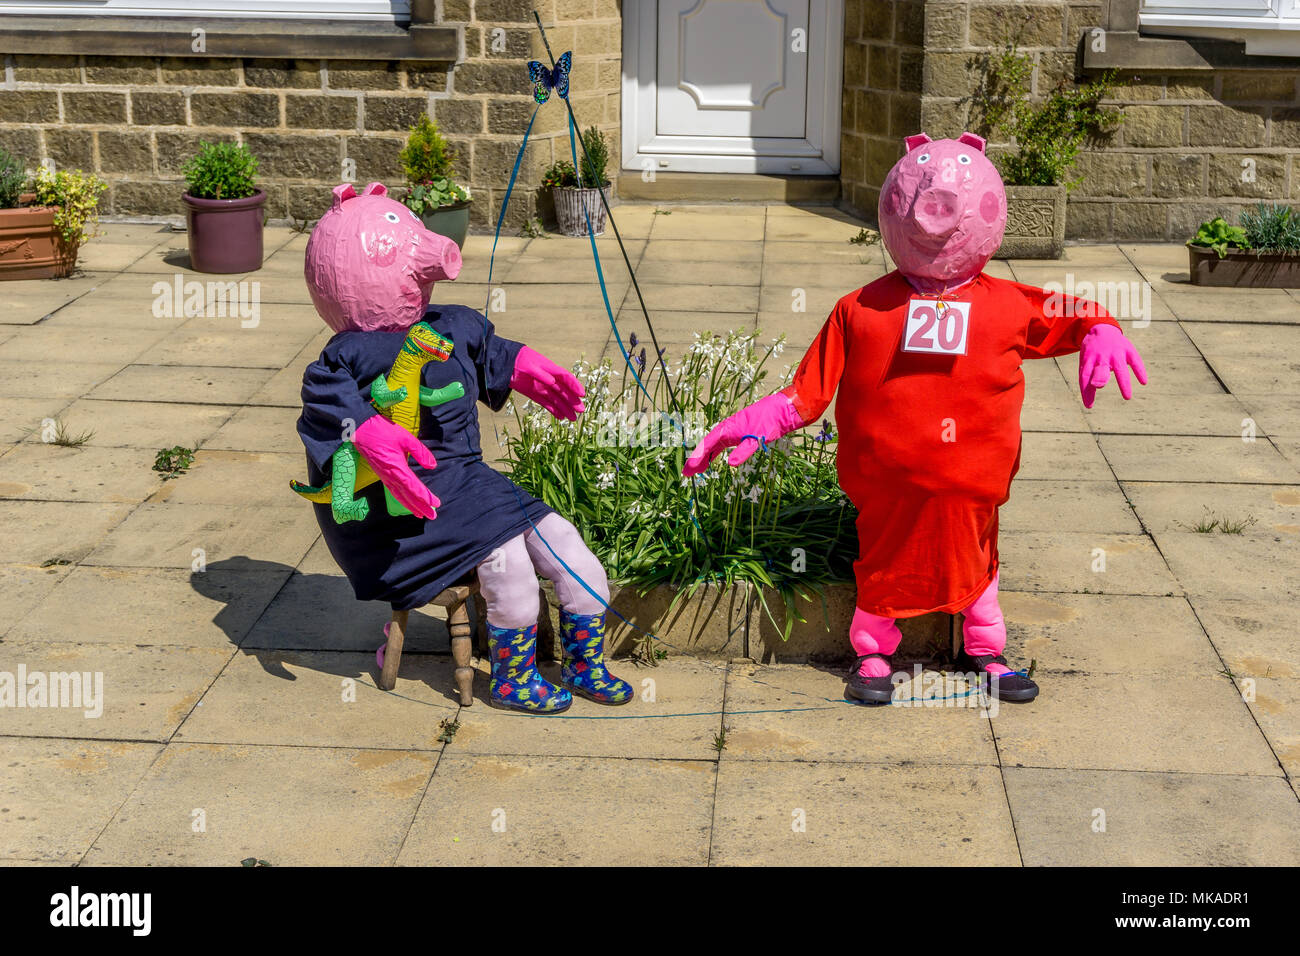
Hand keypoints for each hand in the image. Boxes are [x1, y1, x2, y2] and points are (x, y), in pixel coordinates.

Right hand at [351, 415, 440, 519]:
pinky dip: (401, 499)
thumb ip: (421, 452)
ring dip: (411, 506)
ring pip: (399, 496)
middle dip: (420, 507)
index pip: (414, 487)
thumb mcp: (406, 438)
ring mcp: (384, 476)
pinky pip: (393, 491)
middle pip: (407, 496)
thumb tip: (433, 466)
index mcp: (397, 468)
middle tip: (432, 516)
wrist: (360, 429)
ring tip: (421, 514)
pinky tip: (406, 501)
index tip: (436, 504)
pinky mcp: (381, 473)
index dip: (425, 497)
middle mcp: (390, 476)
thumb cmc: (383, 431)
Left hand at [510, 346, 585, 420]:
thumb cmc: (520, 360)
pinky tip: (561, 417)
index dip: (574, 386)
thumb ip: (541, 374)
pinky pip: (546, 403)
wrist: (506, 363)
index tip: (582, 394)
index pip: (566, 378)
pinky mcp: (535, 394)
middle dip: (573, 401)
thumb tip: (552, 382)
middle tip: (581, 410)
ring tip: (573, 418)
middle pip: (564, 391)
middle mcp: (549, 379)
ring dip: (565, 408)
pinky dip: (553, 410)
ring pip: (556, 399)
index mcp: (551, 369)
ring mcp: (542, 387)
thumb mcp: (529, 365)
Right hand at [682, 392, 803, 475]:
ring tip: (699, 470)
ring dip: (706, 457)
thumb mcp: (756, 439)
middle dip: (697, 460)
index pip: (706, 446)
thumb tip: (730, 464)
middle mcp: (726, 429)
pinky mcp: (739, 432)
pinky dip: (715, 453)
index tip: (688, 471)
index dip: (696, 459)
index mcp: (726, 430)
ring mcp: (732, 431)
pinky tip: (715, 459)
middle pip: (707, 446)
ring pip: (714, 445)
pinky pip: (722, 444)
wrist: (782, 410)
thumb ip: (743, 451)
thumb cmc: (769, 422)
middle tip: (688, 474)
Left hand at [1079, 324, 1147, 408]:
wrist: (1100, 329)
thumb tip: (1088, 405)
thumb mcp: (1086, 364)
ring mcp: (1116, 353)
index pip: (1086, 377)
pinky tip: (1144, 382)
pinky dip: (1140, 371)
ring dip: (1124, 383)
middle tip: (1100, 386)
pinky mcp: (1128, 350)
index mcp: (1089, 361)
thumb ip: (1088, 382)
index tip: (1089, 406)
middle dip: (1100, 378)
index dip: (1087, 391)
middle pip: (1100, 369)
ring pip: (1120, 369)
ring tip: (1127, 397)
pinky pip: (1135, 361)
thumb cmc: (1092, 353)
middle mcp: (1102, 357)